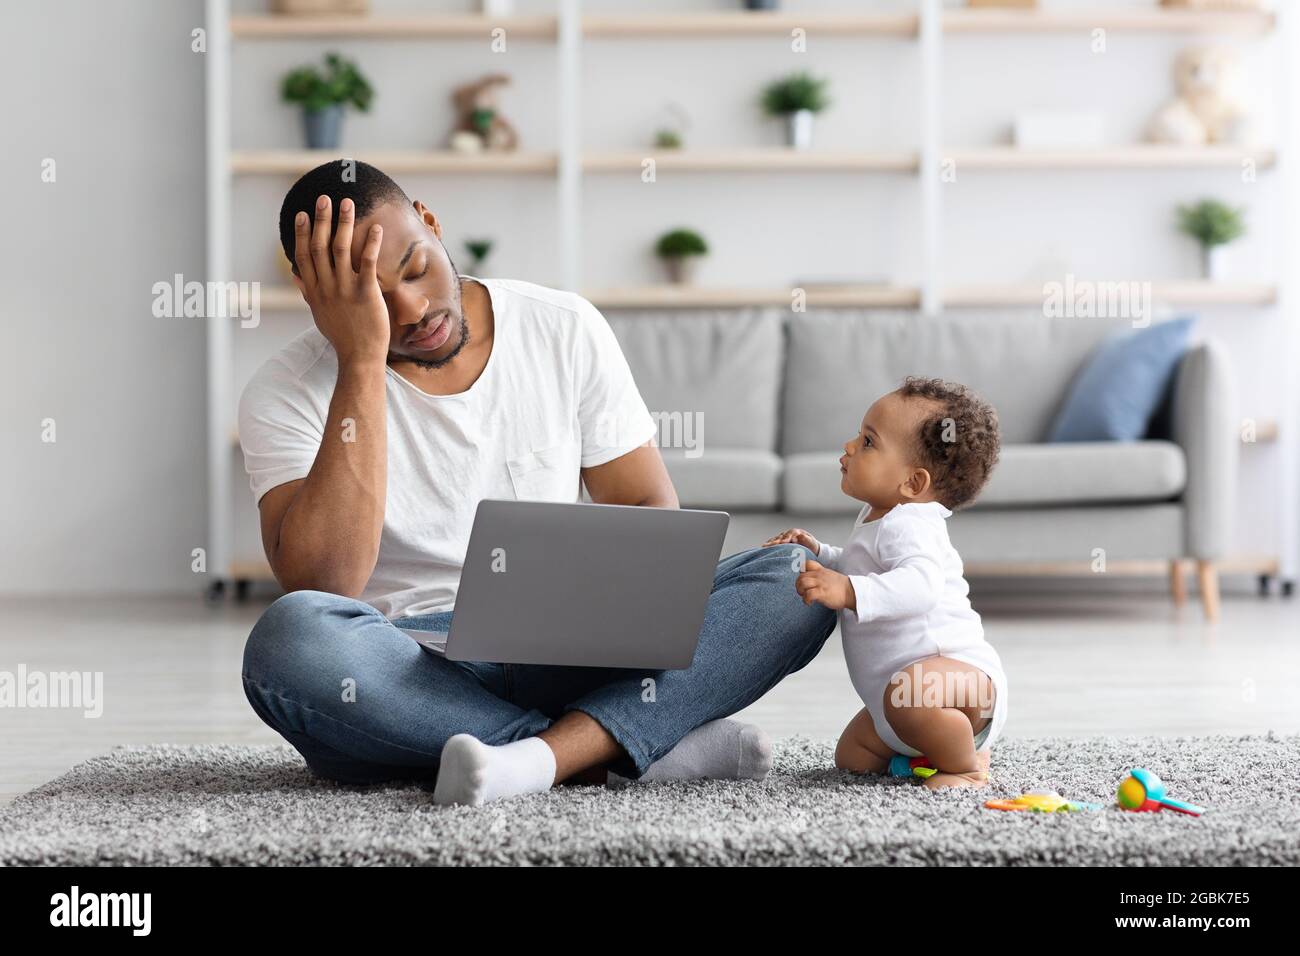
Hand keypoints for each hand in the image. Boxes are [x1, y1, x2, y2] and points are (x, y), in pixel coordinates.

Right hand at [292, 195, 388, 365]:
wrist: (359, 357)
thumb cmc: (343, 337)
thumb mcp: (320, 315)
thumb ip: (309, 294)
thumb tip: (297, 279)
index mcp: (314, 292)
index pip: (303, 256)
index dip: (301, 233)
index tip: (301, 214)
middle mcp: (326, 287)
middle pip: (319, 246)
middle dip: (321, 219)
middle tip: (324, 198)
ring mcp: (344, 289)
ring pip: (340, 248)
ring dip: (343, 223)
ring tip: (347, 203)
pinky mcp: (365, 293)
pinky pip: (367, 263)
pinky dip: (371, 243)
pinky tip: (376, 228)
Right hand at [762, 527, 819, 552]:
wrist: (811, 549)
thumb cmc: (812, 547)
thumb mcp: (811, 543)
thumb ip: (806, 539)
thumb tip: (799, 536)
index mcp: (796, 532)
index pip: (790, 534)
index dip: (786, 537)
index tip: (783, 542)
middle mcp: (789, 534)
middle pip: (781, 536)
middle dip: (776, 540)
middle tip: (771, 545)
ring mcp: (784, 537)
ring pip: (776, 539)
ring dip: (770, 543)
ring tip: (764, 547)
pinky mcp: (780, 542)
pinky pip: (774, 542)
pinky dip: (769, 545)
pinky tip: (764, 548)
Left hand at [795, 560, 855, 610]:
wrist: (851, 592)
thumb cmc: (840, 587)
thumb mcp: (829, 575)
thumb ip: (819, 576)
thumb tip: (810, 582)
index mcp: (821, 570)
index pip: (806, 564)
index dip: (801, 571)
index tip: (803, 579)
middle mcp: (819, 575)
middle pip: (801, 576)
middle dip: (798, 585)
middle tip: (802, 592)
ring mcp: (820, 584)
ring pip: (802, 583)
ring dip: (800, 591)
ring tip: (805, 596)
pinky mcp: (822, 593)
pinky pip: (808, 594)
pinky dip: (806, 600)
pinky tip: (809, 603)